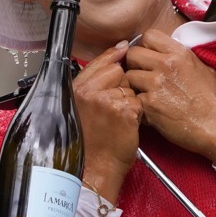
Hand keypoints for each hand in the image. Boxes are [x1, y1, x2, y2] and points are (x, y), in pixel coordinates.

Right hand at [73, 41, 141, 200]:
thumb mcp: (81, 107)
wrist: (96, 167)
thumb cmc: (90, 140)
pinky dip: (137, 113)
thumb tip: (117, 51)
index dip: (113, 57)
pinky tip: (126, 125)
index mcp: (76, 89)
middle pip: (118, 71)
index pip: (99, 61)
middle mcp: (90, 92)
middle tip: (114, 106)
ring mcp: (108, 101)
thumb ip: (93, 83)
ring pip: (130, 87)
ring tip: (117, 119)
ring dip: (130, 100)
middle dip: (122, 84)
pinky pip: (139, 101)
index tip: (124, 49)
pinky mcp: (125, 111)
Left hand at [124, 29, 215, 165]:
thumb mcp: (203, 68)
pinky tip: (150, 110)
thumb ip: (181, 58)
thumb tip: (169, 53)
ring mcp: (155, 85)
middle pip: (132, 54)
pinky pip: (132, 99)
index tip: (149, 57)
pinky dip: (138, 105)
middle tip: (142, 76)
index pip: (148, 36)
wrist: (215, 125)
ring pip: (128, 77)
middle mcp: (165, 65)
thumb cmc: (212, 99)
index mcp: (179, 54)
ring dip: (134, 86)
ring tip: (146, 94)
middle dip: (135, 65)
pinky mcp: (149, 105)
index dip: (145, 46)